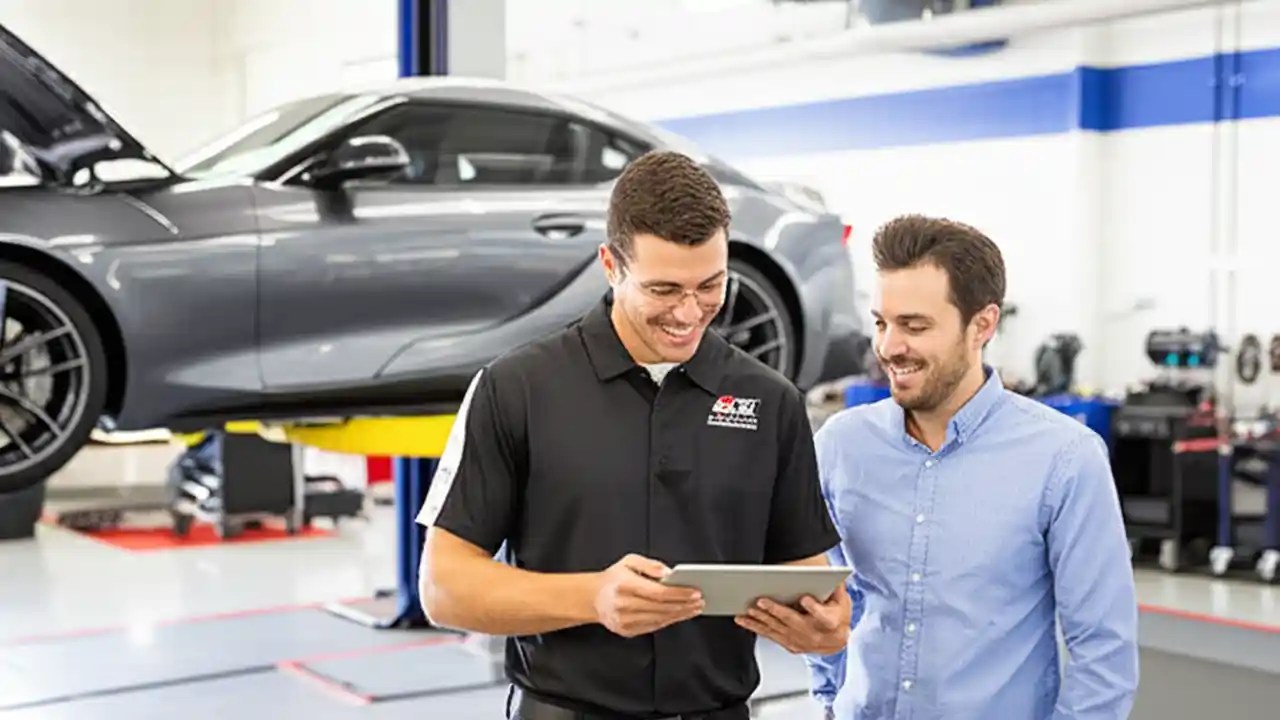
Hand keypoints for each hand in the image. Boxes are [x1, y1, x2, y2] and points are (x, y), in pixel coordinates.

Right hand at [592, 554, 704, 637]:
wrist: (593, 598)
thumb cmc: (614, 578)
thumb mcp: (629, 561)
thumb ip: (650, 565)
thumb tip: (669, 573)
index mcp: (625, 585)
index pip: (658, 592)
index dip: (679, 594)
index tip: (695, 592)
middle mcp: (624, 605)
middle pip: (662, 608)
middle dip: (684, 605)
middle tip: (700, 601)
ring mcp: (624, 620)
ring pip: (659, 619)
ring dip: (680, 615)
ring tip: (694, 609)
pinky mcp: (626, 631)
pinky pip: (653, 627)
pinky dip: (669, 621)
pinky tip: (679, 615)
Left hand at [734, 581, 850, 654]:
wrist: (837, 641)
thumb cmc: (838, 617)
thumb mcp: (842, 600)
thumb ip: (835, 587)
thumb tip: (829, 573)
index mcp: (830, 622)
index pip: (823, 617)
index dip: (814, 608)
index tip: (804, 598)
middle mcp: (814, 635)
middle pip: (793, 621)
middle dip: (776, 611)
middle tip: (761, 601)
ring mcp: (800, 642)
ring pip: (777, 629)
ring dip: (761, 619)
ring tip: (748, 609)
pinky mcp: (789, 645)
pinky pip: (770, 635)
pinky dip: (755, 627)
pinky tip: (744, 619)